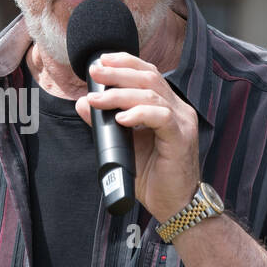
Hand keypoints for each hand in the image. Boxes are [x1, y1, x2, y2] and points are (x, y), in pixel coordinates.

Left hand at [74, 52, 199, 222]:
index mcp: (167, 106)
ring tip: (97, 99)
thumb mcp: (123, 145)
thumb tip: (83, 103)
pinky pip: (161, 117)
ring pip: (151, 95)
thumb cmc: (153, 177)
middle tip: (94, 73)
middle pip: (148, 78)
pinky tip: (121, 118)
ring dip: (119, 94)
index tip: (101, 61)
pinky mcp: (182, 138)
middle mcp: (178, 109)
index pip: (148, 74)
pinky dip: (139, 114)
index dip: (126, 63)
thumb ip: (105, 123)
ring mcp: (183, 122)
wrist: (175, 205)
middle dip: (118, 73)